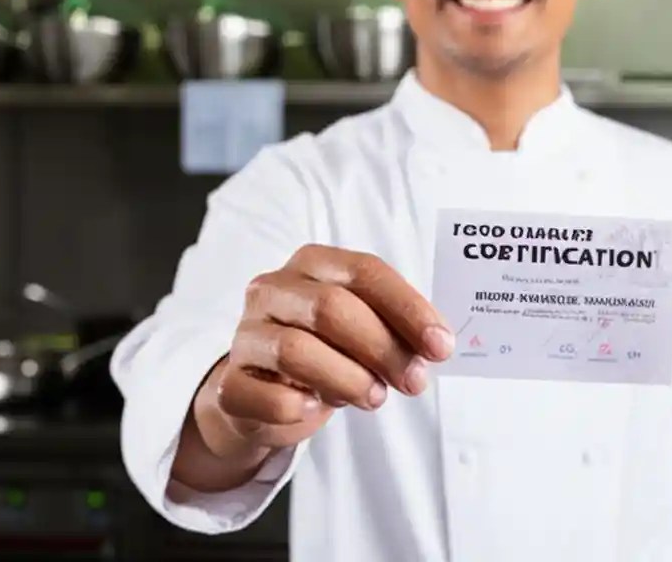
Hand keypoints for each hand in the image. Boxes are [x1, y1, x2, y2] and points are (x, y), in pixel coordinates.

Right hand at [177, 244, 452, 487]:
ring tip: (375, 398)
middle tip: (415, 381)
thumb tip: (436, 347)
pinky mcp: (230, 383)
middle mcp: (274, 289)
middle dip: (383, 348)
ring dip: (348, 379)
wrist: (267, 393)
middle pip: (331, 308)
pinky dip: (294, 405)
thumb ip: (396, 330)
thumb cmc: (329, 351)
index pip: (365, 272)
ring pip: (296, 351)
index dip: (408, 308)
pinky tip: (315, 408)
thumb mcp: (364, 330)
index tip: (441, 346)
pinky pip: (260, 394)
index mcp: (313, 263)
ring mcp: (246, 334)